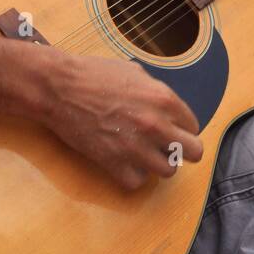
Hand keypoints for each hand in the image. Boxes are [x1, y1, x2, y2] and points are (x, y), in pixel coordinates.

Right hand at [38, 53, 204, 190]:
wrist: (60, 87)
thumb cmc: (93, 74)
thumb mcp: (134, 72)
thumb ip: (156, 91)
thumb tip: (165, 106)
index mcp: (164, 99)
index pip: (193, 126)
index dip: (182, 128)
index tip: (171, 129)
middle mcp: (156, 125)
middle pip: (193, 152)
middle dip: (183, 150)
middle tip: (168, 147)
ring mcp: (136, 147)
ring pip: (169, 171)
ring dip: (158, 164)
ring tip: (145, 154)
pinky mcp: (114, 163)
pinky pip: (138, 181)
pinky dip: (133, 175)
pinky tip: (125, 162)